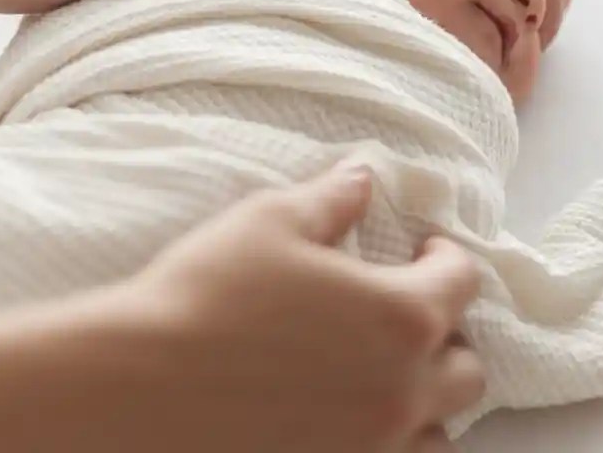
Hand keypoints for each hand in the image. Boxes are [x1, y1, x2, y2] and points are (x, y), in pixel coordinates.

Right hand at [114, 164, 484, 451]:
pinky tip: (352, 420)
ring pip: (437, 432)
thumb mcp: (268, 222)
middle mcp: (403, 390)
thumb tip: (365, 177)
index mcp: (401, 316)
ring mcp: (373, 445)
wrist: (135, 391)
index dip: (447, 257)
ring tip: (387, 377)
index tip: (426, 249)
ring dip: (424, 400)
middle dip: (448, 337)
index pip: (461, 282)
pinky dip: (387, 442)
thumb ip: (331, 198)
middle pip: (467, 370)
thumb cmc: (203, 296)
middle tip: (411, 316)